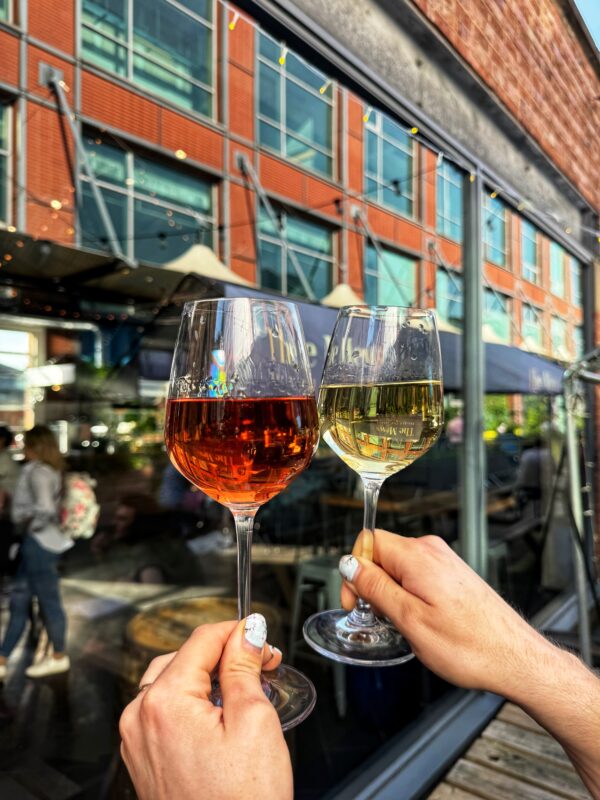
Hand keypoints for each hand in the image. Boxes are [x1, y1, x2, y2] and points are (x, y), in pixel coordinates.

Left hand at [119, 616, 291, 799]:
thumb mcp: (254, 721)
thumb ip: (244, 666)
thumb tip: (246, 632)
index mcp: (164, 701)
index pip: (202, 639)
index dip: (238, 632)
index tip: (263, 639)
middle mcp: (140, 717)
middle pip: (184, 658)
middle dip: (224, 655)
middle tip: (262, 665)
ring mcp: (137, 741)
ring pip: (173, 682)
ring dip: (208, 677)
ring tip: (245, 690)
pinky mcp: (144, 759)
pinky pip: (165, 712)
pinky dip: (193, 703)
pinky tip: (222, 717)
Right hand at [339, 530, 555, 698]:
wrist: (515, 659)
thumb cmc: (471, 647)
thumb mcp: (410, 620)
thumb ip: (376, 588)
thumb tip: (350, 565)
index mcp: (419, 556)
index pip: (369, 541)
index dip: (355, 570)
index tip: (355, 599)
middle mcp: (432, 551)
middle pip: (382, 554)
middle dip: (371, 584)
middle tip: (379, 617)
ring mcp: (444, 562)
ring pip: (398, 567)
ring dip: (390, 593)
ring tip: (404, 624)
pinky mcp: (452, 575)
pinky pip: (416, 576)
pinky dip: (408, 596)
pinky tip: (420, 621)